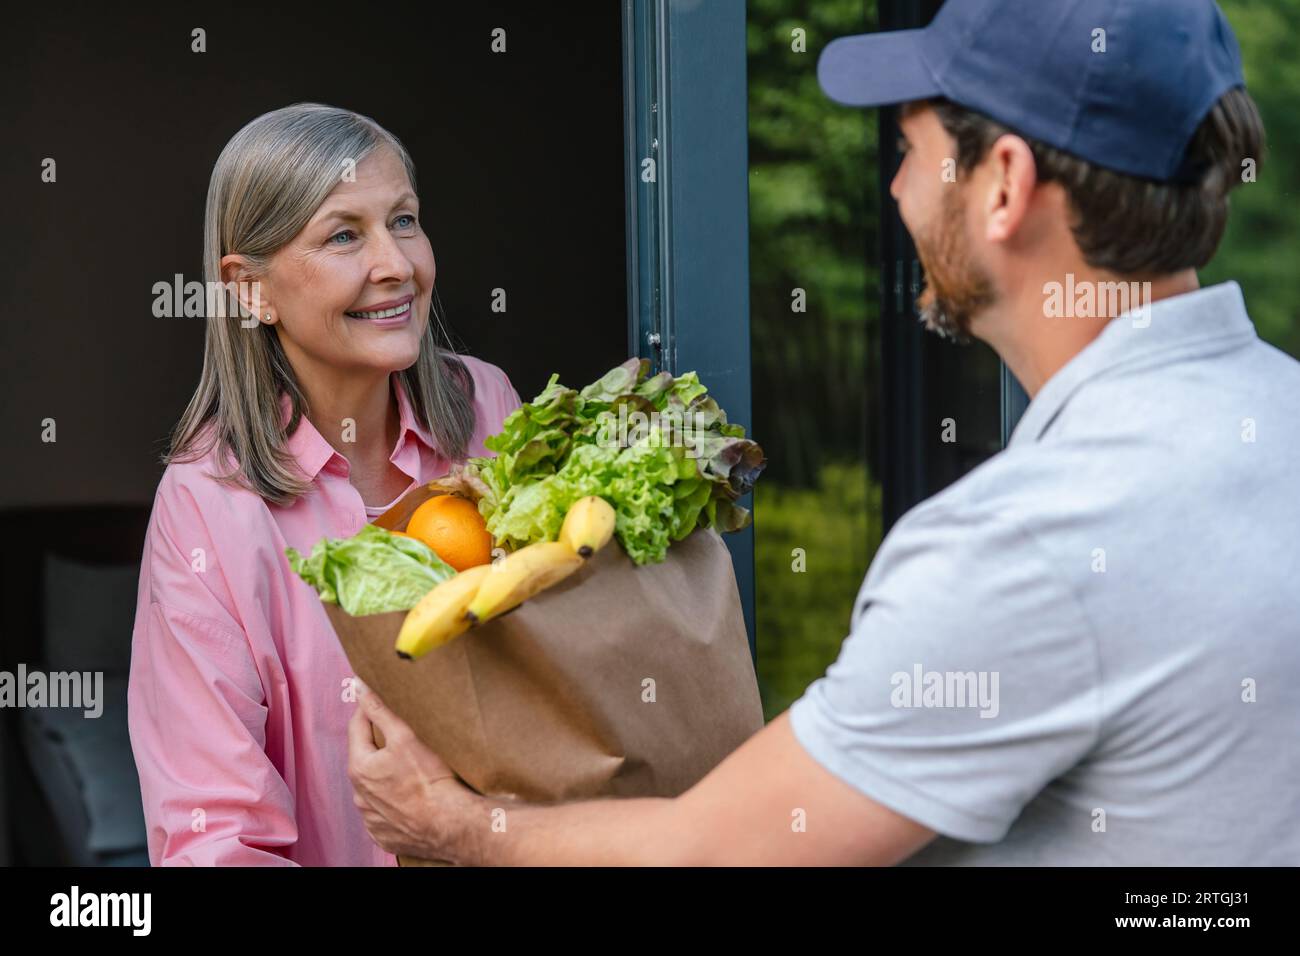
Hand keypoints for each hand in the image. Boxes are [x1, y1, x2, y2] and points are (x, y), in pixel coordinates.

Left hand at [347, 683, 480, 861]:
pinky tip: (412, 798)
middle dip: (379, 746)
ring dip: (385, 777)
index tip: (380, 700)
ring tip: (411, 771)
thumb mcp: (404, 735)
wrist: (449, 824)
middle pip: (365, 758)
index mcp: (359, 767)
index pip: (357, 727)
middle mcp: (359, 794)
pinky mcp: (384, 834)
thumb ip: (379, 709)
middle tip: (404, 737)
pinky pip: (384, 813)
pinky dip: (394, 803)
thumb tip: (358, 687)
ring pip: (374, 788)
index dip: (369, 709)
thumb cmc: (429, 780)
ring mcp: (370, 818)